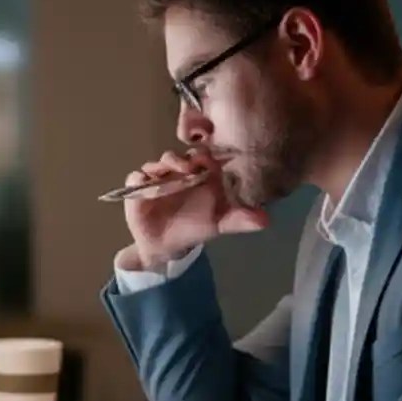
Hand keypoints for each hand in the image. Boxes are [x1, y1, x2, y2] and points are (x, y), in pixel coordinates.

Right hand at [115, 148, 267, 270]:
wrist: (166, 245)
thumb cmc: (195, 228)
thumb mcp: (220, 225)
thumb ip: (240, 220)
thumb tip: (265, 220)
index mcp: (202, 175)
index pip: (206, 157)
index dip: (208, 156)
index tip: (211, 163)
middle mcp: (181, 171)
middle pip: (182, 155)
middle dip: (184, 158)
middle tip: (190, 166)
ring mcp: (160, 176)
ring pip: (160, 162)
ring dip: (164, 164)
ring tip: (169, 172)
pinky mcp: (139, 186)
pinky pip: (136, 177)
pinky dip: (140, 178)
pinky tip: (146, 183)